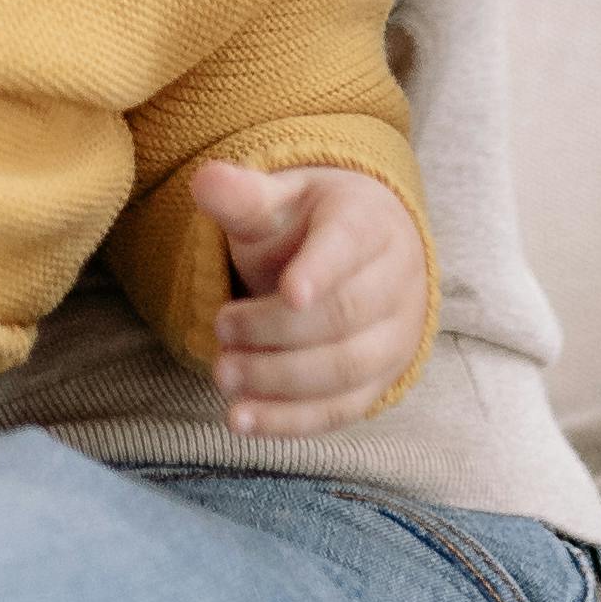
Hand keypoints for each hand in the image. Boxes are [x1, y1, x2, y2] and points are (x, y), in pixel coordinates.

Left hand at [190, 158, 429, 430]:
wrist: (363, 254)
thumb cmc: (309, 225)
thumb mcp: (280, 200)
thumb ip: (244, 196)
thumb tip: (204, 179)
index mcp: (368, 223)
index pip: (350, 246)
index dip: (322, 270)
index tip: (289, 292)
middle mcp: (396, 281)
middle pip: (345, 315)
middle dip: (277, 330)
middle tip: (220, 330)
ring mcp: (394, 337)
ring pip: (346, 369)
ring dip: (279, 380)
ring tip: (223, 374)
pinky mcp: (379, 382)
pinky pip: (341, 410)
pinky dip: (290, 421)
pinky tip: (241, 419)